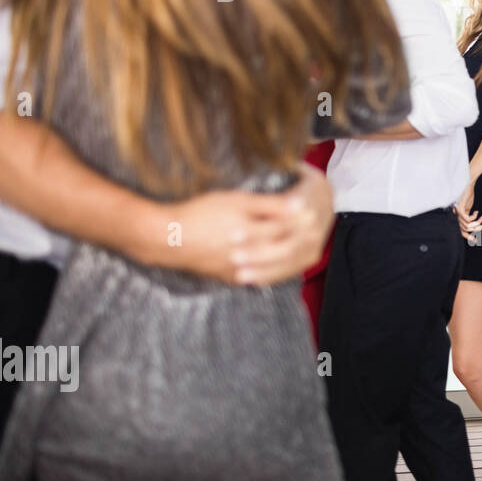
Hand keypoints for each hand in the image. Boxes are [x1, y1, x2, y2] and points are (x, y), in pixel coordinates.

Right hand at [162, 162, 334, 285]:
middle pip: (284, 251)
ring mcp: (238, 271)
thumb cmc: (201, 213)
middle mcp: (248, 257)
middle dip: (301, 240)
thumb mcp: (236, 201)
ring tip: (301, 245)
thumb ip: (269, 205)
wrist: (166, 238)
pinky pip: (258, 278)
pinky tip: (281, 264)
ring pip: (274, 268)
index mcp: (252, 235)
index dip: (302, 221)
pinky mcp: (229, 278)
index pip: (287, 230)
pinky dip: (272, 272)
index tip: (314, 211)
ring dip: (290, 258)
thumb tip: (300, 204)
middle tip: (315, 229)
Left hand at [455, 181, 481, 242]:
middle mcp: (456, 216)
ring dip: (478, 222)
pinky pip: (467, 219)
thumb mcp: (469, 209)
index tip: (476, 240)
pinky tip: (477, 212)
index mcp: (458, 217)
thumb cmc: (469, 196)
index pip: (461, 231)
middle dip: (477, 229)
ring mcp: (457, 213)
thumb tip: (475, 225)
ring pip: (468, 225)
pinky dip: (474, 217)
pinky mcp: (460, 208)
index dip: (468, 237)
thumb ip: (470, 216)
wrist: (468, 186)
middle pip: (466, 230)